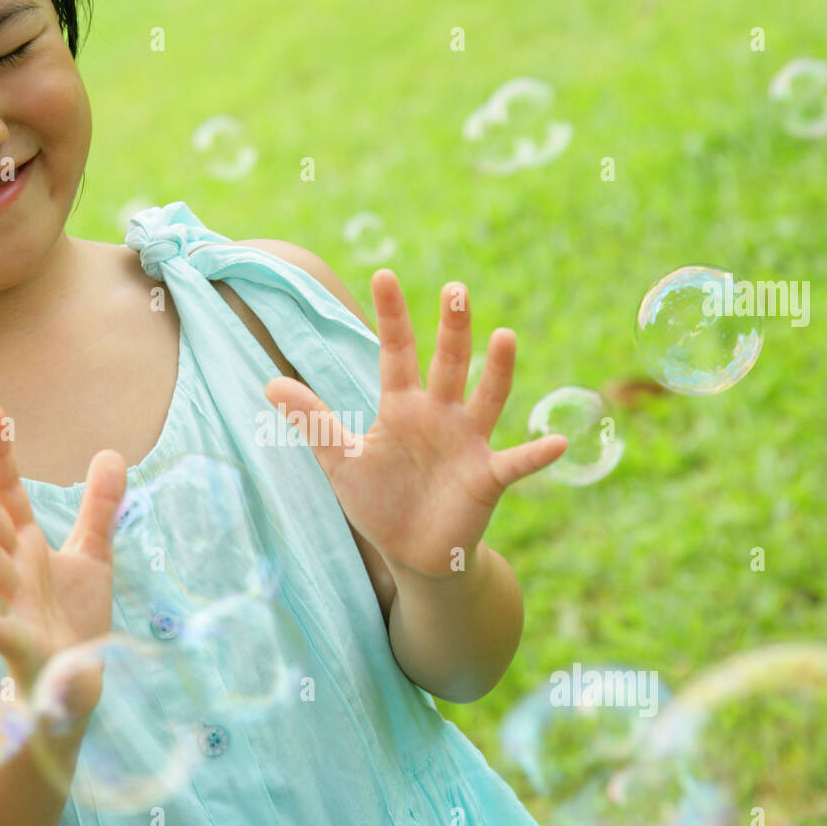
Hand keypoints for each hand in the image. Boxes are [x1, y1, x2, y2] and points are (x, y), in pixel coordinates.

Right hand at [0, 404, 126, 715]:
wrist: (73, 682)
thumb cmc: (73, 616)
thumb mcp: (91, 555)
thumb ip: (98, 507)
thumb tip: (111, 453)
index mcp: (26, 548)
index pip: (8, 494)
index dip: (1, 455)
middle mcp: (12, 572)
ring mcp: (13, 609)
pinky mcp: (25, 651)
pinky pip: (6, 641)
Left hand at [263, 269, 566, 579]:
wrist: (412, 552)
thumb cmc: (380, 501)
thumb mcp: (340, 460)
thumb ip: (312, 420)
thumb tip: (268, 383)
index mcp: (403, 406)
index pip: (397, 351)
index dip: (392, 315)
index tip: (383, 273)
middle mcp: (440, 415)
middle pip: (449, 363)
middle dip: (453, 328)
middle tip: (455, 289)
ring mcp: (468, 443)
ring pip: (486, 398)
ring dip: (498, 371)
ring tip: (505, 337)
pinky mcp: (487, 477)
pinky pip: (517, 462)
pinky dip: (537, 454)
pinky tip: (558, 443)